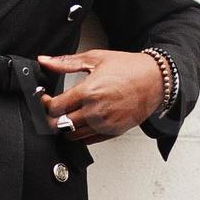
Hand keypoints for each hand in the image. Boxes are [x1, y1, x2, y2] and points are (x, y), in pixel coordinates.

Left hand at [39, 49, 162, 142]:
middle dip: (52, 117)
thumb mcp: (95, 58)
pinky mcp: (112, 132)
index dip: (44, 103)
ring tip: (67, 115)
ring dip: (65, 127)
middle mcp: (95, 112)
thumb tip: (45, 60)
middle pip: (60, 125)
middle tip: (53, 108)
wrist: (155, 80)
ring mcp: (104, 125)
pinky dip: (80, 134)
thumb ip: (66, 62)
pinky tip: (81, 122)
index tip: (44, 98)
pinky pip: (88, 141)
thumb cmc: (129, 68)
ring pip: (72, 136)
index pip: (55, 107)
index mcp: (89, 92)